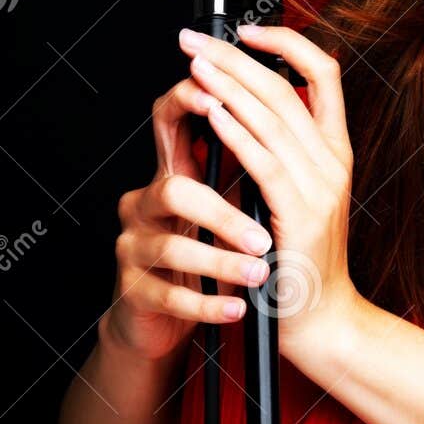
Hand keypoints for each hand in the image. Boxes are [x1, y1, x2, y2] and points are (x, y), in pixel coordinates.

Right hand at [105, 68, 276, 361]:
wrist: (167, 320)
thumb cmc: (207, 256)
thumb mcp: (225, 205)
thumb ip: (243, 169)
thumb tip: (290, 125)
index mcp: (171, 174)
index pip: (168, 121)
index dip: (188, 103)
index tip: (223, 104)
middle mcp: (145, 203)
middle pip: (175, 191)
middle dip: (222, 215)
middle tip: (263, 238)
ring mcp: (134, 247)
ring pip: (171, 248)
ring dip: (221, 264)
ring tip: (259, 275)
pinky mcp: (133, 291)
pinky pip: (169, 296)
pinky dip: (207, 305)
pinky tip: (236, 308)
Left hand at [177, 21, 359, 379]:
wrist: (321, 321)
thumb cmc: (299, 260)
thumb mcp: (295, 195)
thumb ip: (275, 153)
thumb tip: (234, 106)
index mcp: (336, 151)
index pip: (323, 74)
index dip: (285, 44)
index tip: (245, 30)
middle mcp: (334, 162)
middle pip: (286, 88)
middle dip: (234, 56)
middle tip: (193, 39)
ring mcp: (320, 188)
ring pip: (273, 118)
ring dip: (227, 85)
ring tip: (193, 64)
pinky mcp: (300, 215)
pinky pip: (263, 162)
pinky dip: (234, 131)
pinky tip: (210, 112)